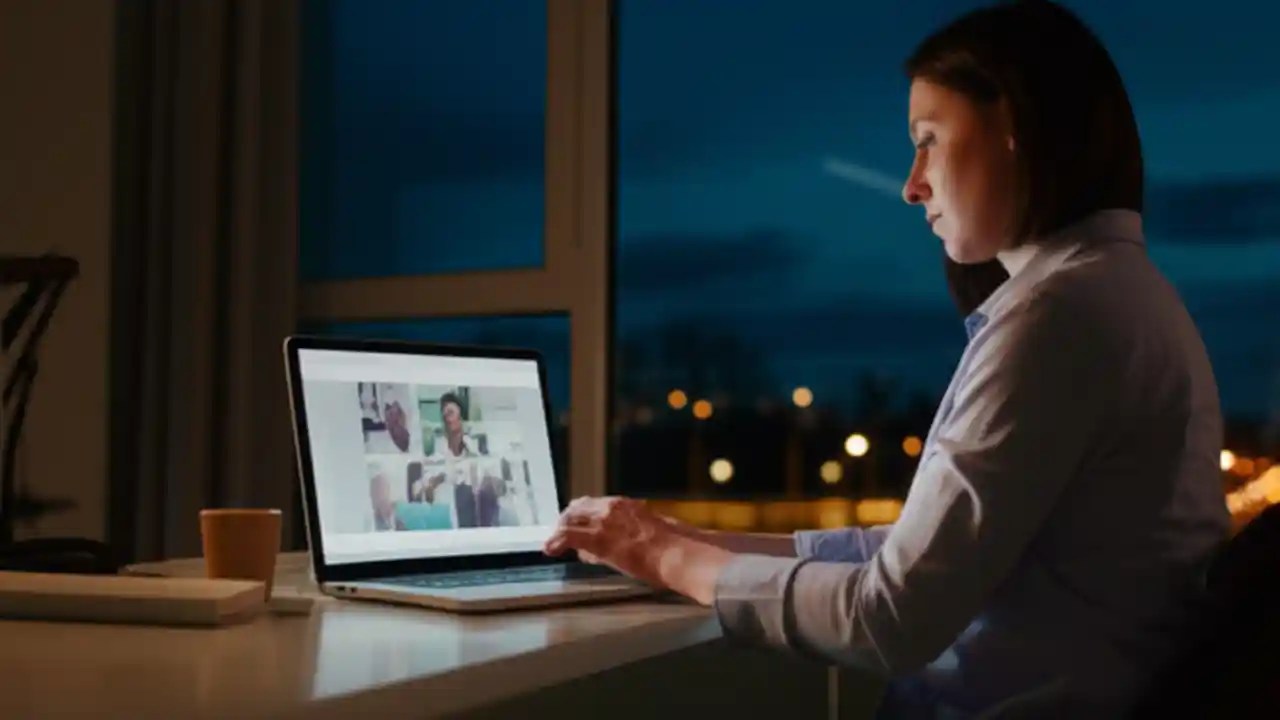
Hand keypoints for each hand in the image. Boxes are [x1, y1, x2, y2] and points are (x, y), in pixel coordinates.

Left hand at [543, 496, 732, 605]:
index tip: (575, 525)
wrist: (678, 553)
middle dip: (566, 522)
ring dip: (561, 531)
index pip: (593, 505)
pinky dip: (557, 542)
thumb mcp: (650, 532)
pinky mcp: (598, 537)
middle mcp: (611, 507)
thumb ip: (630, 533)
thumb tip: (622, 542)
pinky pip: (568, 536)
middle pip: (577, 509)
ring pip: (570, 520)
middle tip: (559, 535)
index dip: (580, 516)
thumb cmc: (673, 547)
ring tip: (554, 544)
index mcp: (625, 505)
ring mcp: (603, 521)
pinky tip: (550, 550)